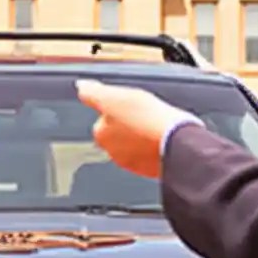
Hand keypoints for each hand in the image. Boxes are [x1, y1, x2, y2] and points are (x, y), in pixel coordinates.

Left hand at [76, 79, 195, 178]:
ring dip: (141, 136)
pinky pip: (149, 155)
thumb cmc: (148, 118)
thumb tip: (81, 87)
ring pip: (133, 145)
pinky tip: (162, 138)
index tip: (129, 104)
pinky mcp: (150, 170)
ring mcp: (132, 163)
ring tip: (155, 126)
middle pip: (118, 133)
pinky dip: (153, 147)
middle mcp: (112, 153)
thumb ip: (93, 92)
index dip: (116, 108)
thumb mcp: (115, 95)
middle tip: (144, 114)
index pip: (103, 119)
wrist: (176, 141)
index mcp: (101, 135)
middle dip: (128, 125)